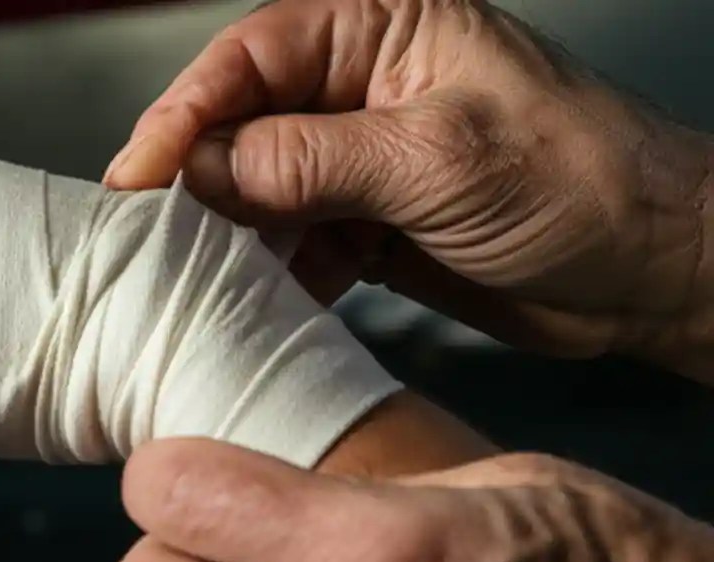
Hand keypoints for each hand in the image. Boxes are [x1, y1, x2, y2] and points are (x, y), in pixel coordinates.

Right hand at [104, 0, 713, 376]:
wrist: (651, 271)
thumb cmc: (586, 179)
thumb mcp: (439, 158)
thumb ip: (314, 160)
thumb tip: (209, 167)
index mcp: (383, 29)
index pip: (251, 56)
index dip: (186, 112)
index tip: (141, 174)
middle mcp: (361, 87)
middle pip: (241, 121)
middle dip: (199, 179)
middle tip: (154, 234)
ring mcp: (360, 159)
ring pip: (258, 189)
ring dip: (230, 236)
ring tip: (200, 276)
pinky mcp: (366, 222)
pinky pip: (291, 243)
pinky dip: (271, 275)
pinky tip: (260, 301)